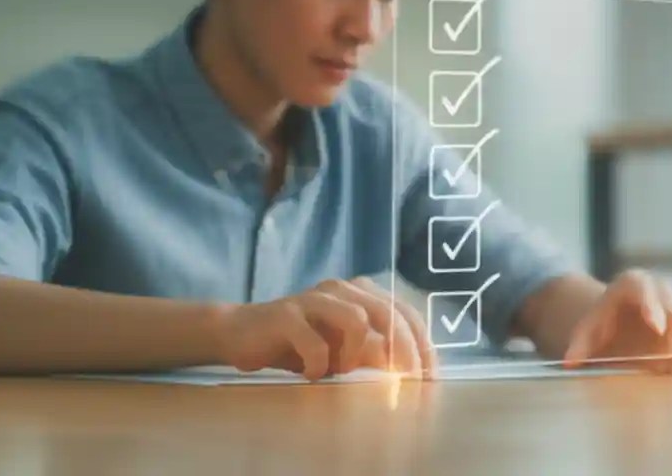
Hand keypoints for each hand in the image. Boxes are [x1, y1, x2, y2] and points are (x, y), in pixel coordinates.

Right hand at [212, 277, 437, 380]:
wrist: (242, 334)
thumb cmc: (300, 345)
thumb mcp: (344, 352)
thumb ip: (374, 354)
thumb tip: (411, 374)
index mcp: (362, 292)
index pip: (405, 312)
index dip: (421, 343)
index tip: (429, 375)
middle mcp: (342, 288)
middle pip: (388, 313)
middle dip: (402, 350)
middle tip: (404, 382)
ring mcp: (314, 298)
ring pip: (357, 319)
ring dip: (357, 354)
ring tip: (344, 371)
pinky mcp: (286, 313)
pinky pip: (315, 341)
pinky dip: (320, 363)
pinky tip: (313, 375)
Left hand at [562, 270, 671, 374]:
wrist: (620, 320)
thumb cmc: (604, 320)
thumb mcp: (587, 330)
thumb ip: (579, 344)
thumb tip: (569, 362)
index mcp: (632, 283)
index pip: (643, 287)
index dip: (652, 305)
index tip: (657, 327)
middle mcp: (660, 291)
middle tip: (667, 358)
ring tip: (670, 369)